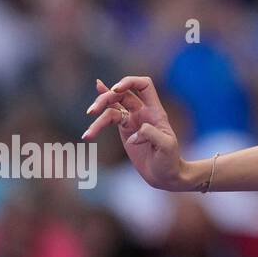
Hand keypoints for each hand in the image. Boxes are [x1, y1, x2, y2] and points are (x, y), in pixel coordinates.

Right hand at [84, 76, 185, 190]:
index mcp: (155, 111)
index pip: (144, 85)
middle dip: (105, 98)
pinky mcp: (125, 130)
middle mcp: (143, 112)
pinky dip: (98, 119)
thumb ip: (151, 134)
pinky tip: (91, 111)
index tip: (115, 90)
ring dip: (97, 114)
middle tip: (92, 111)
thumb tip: (133, 135)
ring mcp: (133, 120)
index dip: (129, 82)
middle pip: (121, 94)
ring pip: (112, 108)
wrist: (165, 174)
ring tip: (88, 134)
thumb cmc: (169, 160)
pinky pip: (110, 118)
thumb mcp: (166, 146)